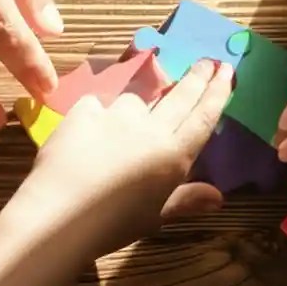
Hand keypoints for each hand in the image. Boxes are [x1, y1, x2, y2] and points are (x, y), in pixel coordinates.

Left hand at [5, 61, 233, 257]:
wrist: (60, 213)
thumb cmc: (113, 224)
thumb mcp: (154, 216)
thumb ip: (185, 200)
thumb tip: (218, 196)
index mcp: (173, 154)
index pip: (203, 117)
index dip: (216, 93)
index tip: (226, 70)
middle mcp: (150, 128)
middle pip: (179, 96)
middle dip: (196, 77)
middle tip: (206, 61)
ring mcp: (116, 115)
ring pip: (134, 100)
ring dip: (138, 104)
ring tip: (126, 123)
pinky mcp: (83, 111)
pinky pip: (97, 105)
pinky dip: (97, 113)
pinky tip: (89, 128)